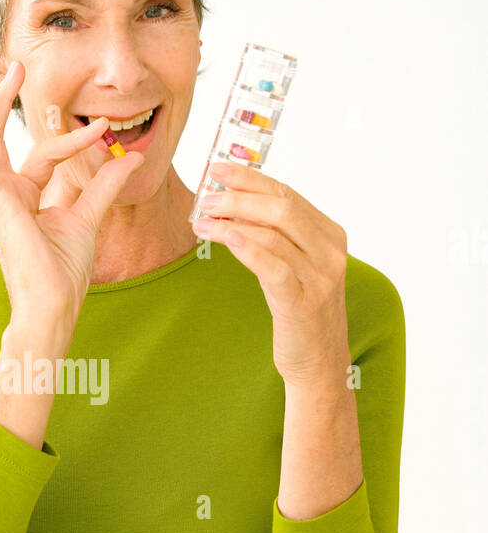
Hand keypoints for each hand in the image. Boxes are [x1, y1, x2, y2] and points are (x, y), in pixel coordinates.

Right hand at [0, 60, 143, 327]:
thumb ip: (102, 186)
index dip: (76, 139)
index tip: (107, 128)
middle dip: (2, 103)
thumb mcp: (88, 218)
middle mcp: (4, 195)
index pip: (45, 155)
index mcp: (22, 198)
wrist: (54, 304)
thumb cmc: (63, 274)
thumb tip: (127, 159)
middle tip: (14, 67)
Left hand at [191, 161, 350, 385]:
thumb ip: (274, 235)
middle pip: (282, 208)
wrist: (319, 363)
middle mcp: (330, 251)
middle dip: (239, 196)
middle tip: (206, 196)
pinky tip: (225, 238)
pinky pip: (275, 268)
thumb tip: (232, 203)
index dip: (251, 178)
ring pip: (275, 234)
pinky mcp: (304, 303)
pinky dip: (249, 249)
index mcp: (329, 234)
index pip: (287, 193)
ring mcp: (320, 278)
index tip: (218, 169)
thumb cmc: (299, 309)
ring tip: (202, 220)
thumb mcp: (292, 265)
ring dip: (232, 222)